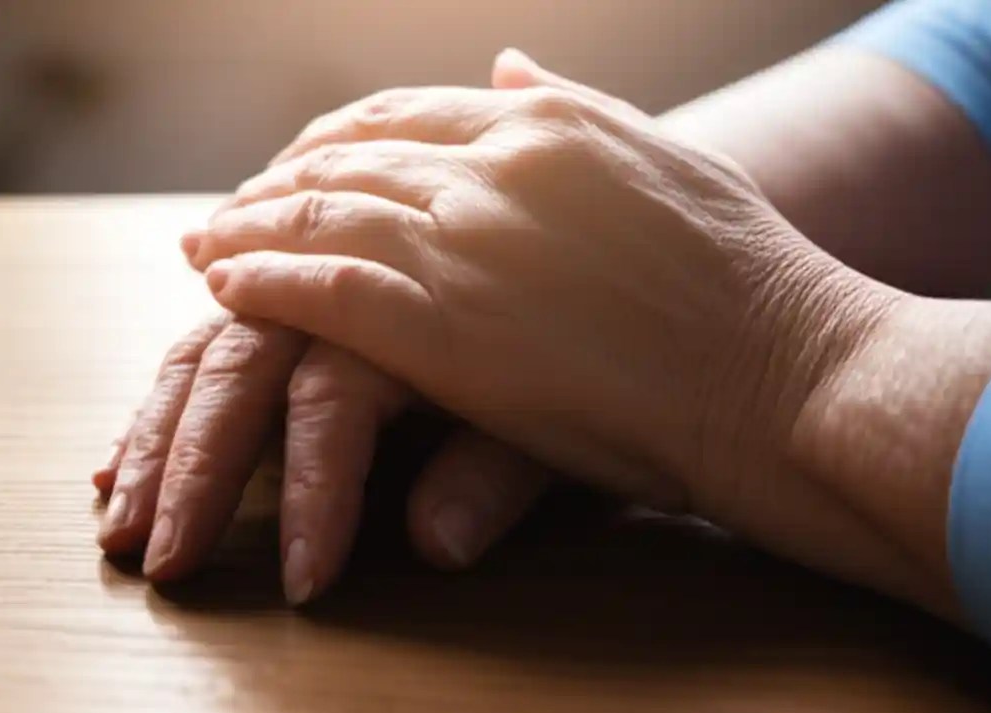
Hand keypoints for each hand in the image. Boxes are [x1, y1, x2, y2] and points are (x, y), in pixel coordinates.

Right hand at [92, 307, 549, 603]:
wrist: (582, 271)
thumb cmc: (575, 356)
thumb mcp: (554, 416)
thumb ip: (492, 473)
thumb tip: (434, 545)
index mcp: (408, 305)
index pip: (335, 400)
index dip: (318, 493)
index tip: (307, 581)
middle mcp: (339, 284)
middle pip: (243, 366)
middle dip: (194, 466)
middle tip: (161, 558)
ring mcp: (300, 292)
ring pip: (206, 349)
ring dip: (153, 434)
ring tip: (115, 517)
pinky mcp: (277, 308)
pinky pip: (200, 344)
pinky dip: (156, 408)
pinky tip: (114, 459)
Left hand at [183, 53, 941, 601]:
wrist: (784, 370)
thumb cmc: (747, 282)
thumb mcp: (668, 159)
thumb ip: (576, 109)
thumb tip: (510, 64)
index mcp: (546, 125)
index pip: (404, 115)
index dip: (338, 137)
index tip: (296, 160)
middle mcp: (492, 169)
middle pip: (347, 159)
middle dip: (277, 180)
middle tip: (231, 206)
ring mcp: (463, 246)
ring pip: (319, 217)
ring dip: (249, 229)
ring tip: (206, 245)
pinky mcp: (444, 330)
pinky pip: (321, 291)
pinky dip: (263, 282)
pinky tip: (223, 287)